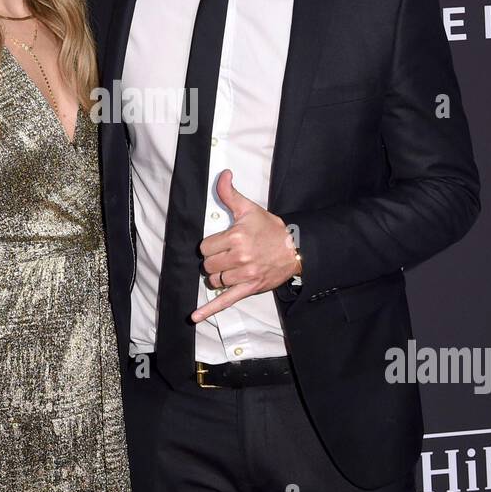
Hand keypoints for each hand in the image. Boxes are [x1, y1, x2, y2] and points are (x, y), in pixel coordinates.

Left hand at [193, 169, 299, 322]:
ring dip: (219, 276)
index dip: (211, 245)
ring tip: (231, 267)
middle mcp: (239, 257)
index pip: (206, 247)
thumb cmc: (270, 229)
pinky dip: (209, 310)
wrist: (294, 248)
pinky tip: (195, 317)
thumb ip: (230, 193)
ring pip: (215, 280)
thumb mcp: (249, 209)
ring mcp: (244, 275)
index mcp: (236, 237)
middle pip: (208, 265)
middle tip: (228, 254)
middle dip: (214, 260)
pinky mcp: (249, 288)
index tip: (222, 243)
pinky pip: (225, 300)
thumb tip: (223, 174)